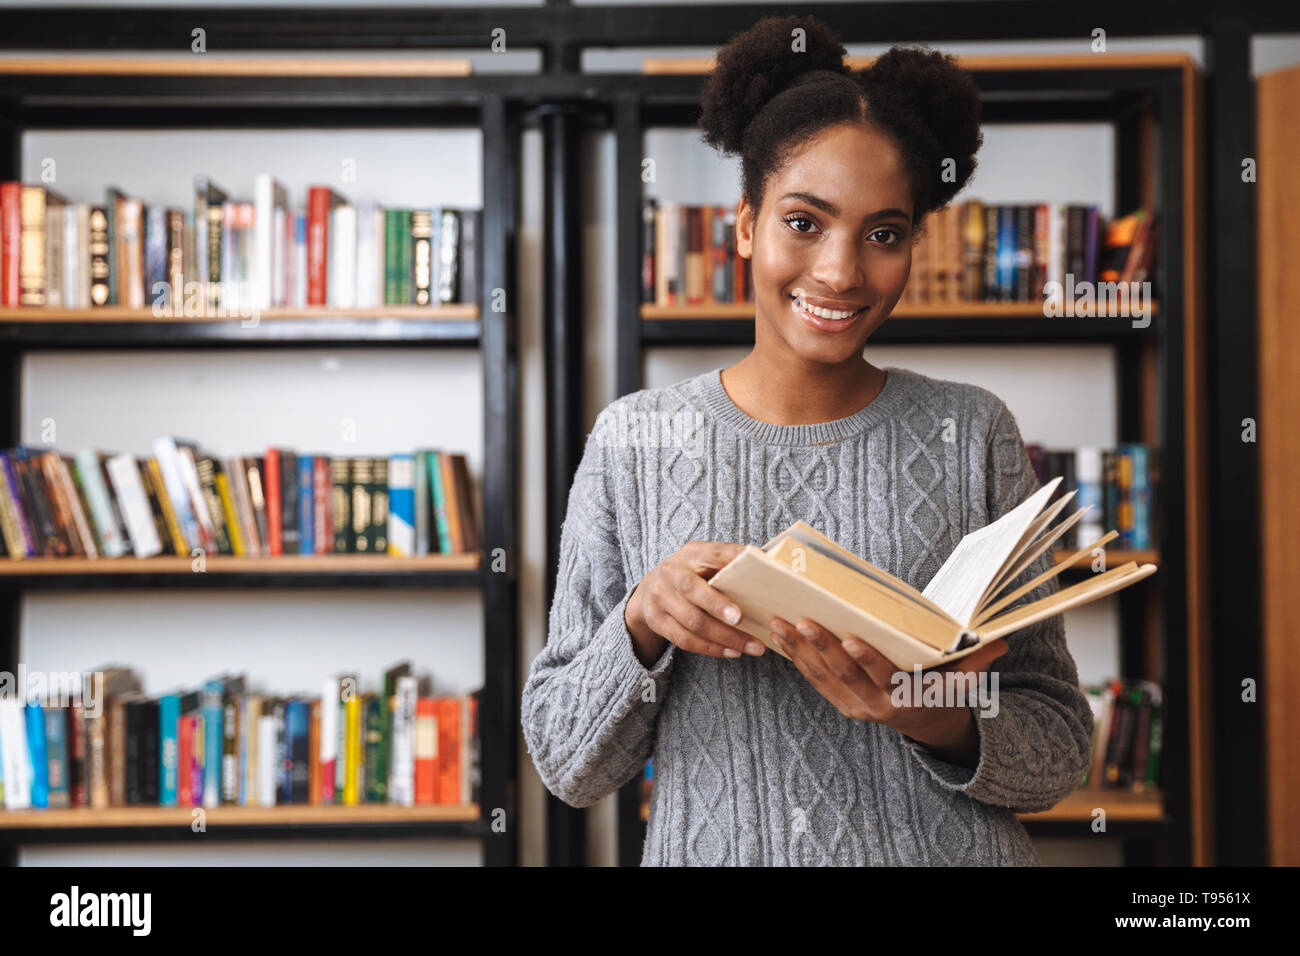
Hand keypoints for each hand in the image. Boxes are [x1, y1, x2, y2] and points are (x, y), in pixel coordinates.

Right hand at [624, 540, 766, 665]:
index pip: (713, 555)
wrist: (649, 588)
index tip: (754, 577)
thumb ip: (730, 561)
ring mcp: (660, 598)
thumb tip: (769, 563)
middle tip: (743, 621)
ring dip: (724, 638)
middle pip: (693, 592)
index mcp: (691, 553)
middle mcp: (670, 573)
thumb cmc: (690, 573)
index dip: (732, 565)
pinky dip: (710, 649)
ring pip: (692, 622)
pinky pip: (684, 640)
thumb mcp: (706, 559)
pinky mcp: (656, 621)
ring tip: (752, 647)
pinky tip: (731, 652)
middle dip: (719, 608)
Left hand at [767, 616, 1008, 765]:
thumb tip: (1001, 641)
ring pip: (821, 677)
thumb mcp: (963, 679)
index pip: (883, 677)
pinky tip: (781, 637)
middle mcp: (876, 706)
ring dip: (798, 650)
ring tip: (779, 623)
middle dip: (821, 647)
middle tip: (802, 619)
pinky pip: (814, 681)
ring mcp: (854, 707)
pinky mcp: (840, 704)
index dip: (866, 659)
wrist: (927, 723)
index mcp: (905, 697)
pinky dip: (796, 659)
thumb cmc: (942, 690)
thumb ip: (976, 660)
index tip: (850, 637)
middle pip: (844, 675)